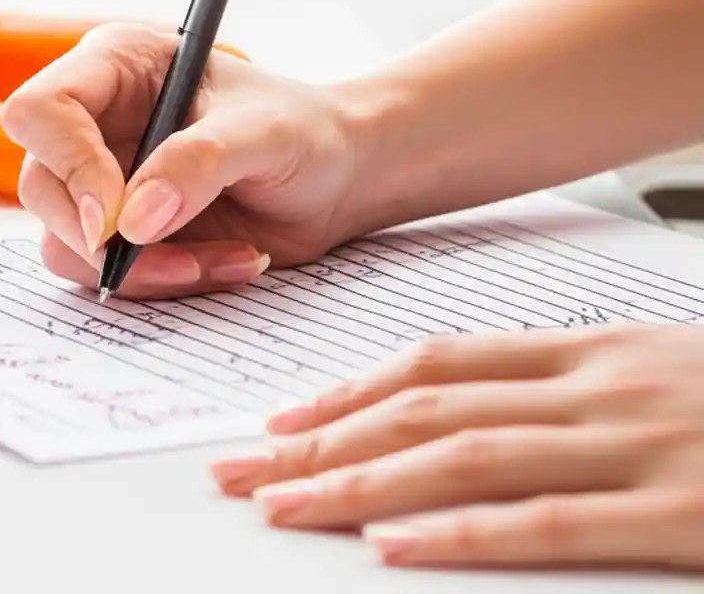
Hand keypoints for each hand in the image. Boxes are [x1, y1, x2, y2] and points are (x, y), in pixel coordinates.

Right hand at [1, 23, 364, 298]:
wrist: (335, 178)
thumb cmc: (303, 132)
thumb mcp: (263, 134)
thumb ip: (198, 165)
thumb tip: (131, 222)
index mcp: (116, 67)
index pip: (42, 111)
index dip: (68, 166)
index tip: (115, 220)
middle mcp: (94, 123)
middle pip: (42, 186)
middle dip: (103, 237)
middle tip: (179, 258)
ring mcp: (102, 181)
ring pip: (66, 241)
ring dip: (143, 269)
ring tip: (223, 258)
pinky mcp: (120, 232)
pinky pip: (106, 274)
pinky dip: (163, 282)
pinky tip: (224, 261)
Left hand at [210, 324, 703, 571]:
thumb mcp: (666, 375)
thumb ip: (576, 391)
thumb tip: (480, 416)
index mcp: (594, 353)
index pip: (439, 365)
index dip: (349, 391)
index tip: (283, 418)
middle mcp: (600, 390)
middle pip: (425, 409)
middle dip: (320, 439)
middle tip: (240, 467)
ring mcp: (639, 447)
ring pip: (464, 460)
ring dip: (359, 484)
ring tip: (282, 505)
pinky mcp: (680, 514)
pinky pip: (546, 524)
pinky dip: (460, 535)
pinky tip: (393, 547)